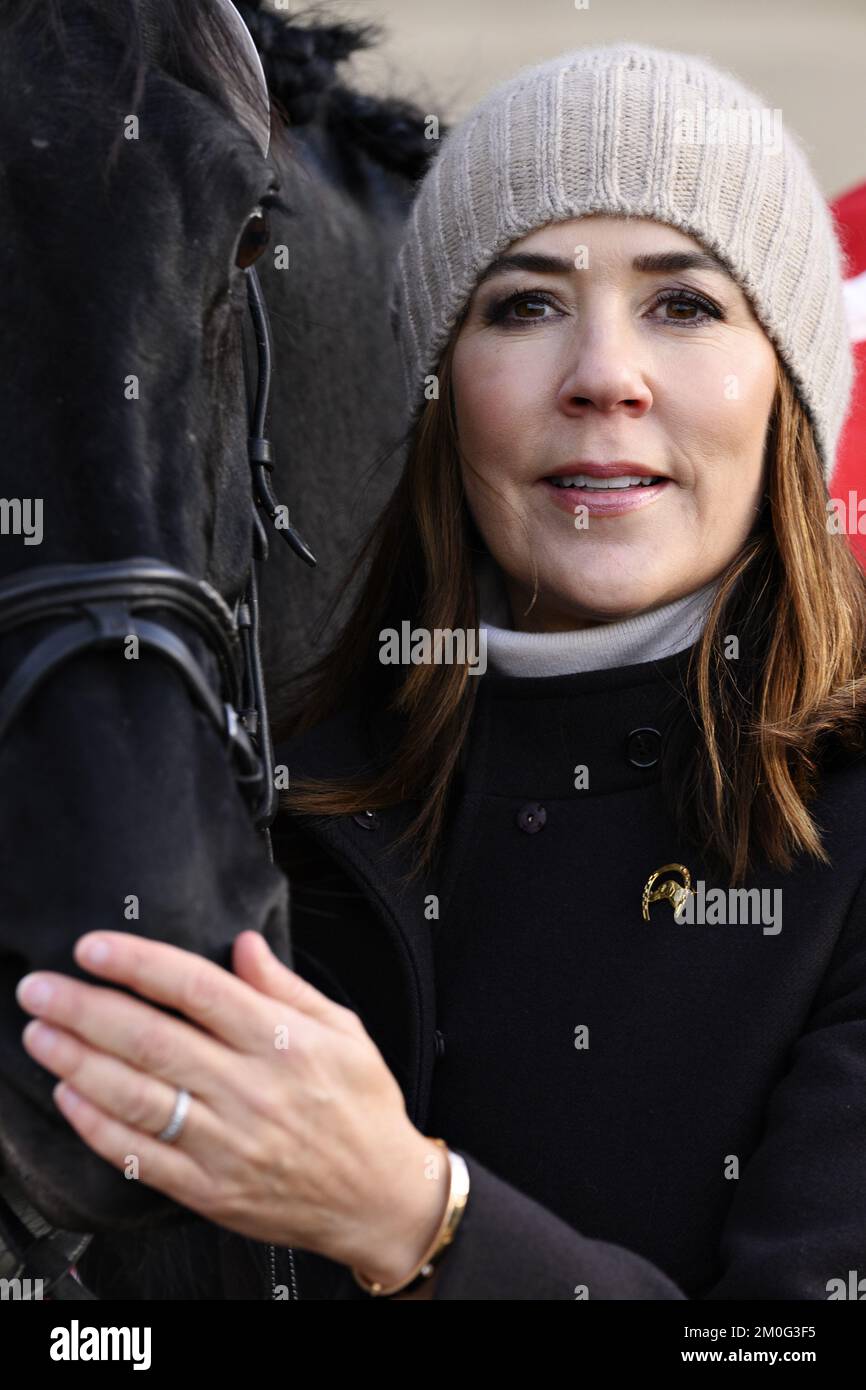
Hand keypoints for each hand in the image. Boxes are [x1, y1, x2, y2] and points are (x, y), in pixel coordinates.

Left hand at [16, 930, 447, 1279]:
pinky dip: (97, 1126)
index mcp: (284, 1041)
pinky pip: (140, 1156)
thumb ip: (287, 985)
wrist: (380, 1197)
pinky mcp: (210, 1189)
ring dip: (78, 1062)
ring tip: (40, 1035)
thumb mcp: (343, 1030)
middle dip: (85, 1009)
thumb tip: (243, 943)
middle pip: (152, 1040)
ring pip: (137, 1097)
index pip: (197, 990)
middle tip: (40, 989)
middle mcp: (251, 1090)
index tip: (92, 947)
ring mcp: (227, 1143)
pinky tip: (70, 1096)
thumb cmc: (362, 1107)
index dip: (138, 964)